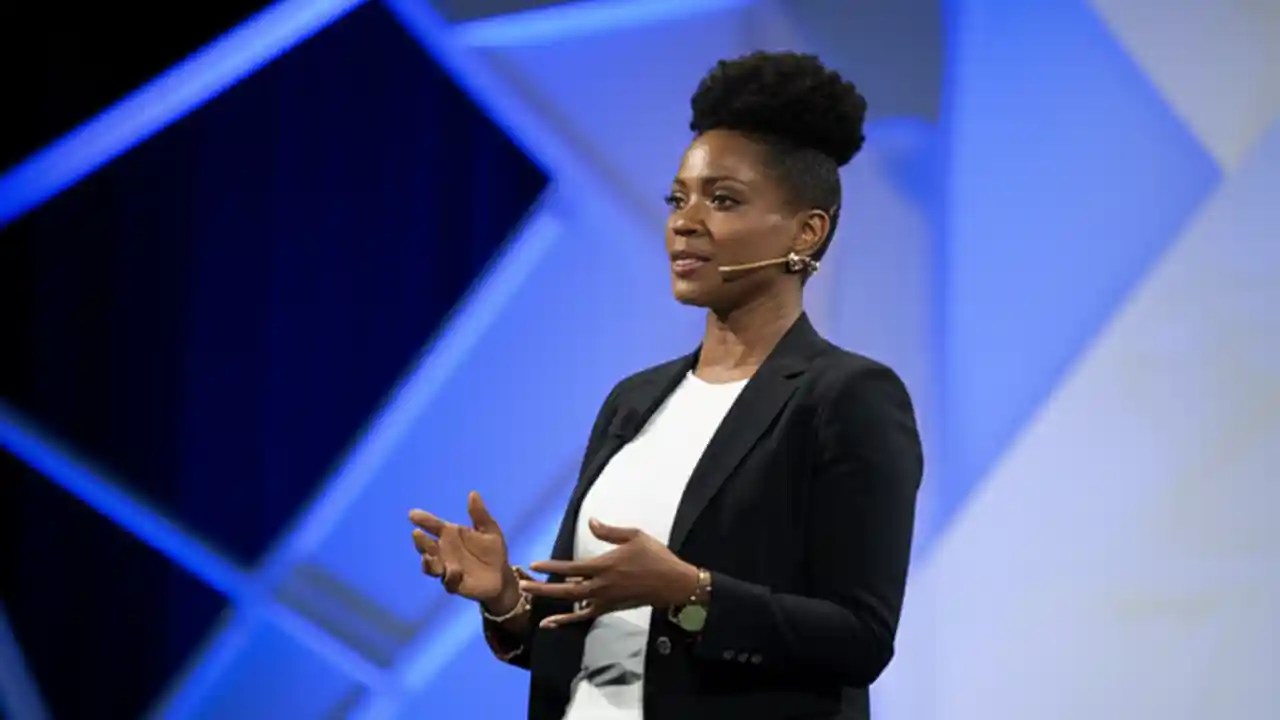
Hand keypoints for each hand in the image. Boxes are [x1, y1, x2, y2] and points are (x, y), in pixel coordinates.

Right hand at [409, 491, 518, 611]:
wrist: (502, 576)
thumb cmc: (493, 551)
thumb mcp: (489, 530)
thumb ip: (480, 514)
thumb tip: (473, 493)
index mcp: (451, 535)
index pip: (434, 526)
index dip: (423, 520)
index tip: (412, 514)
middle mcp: (445, 551)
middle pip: (426, 546)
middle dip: (420, 542)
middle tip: (417, 534)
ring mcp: (447, 568)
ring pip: (430, 565)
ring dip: (428, 561)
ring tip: (428, 556)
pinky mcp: (454, 584)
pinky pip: (448, 581)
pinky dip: (450, 577)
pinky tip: (456, 572)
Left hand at [522, 518, 698, 628]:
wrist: (674, 583)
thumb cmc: (656, 556)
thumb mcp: (635, 536)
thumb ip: (609, 531)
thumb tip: (590, 522)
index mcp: (606, 565)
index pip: (573, 567)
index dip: (553, 566)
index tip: (535, 564)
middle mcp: (602, 585)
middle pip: (566, 589)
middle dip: (543, 588)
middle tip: (522, 585)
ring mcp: (605, 600)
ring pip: (572, 603)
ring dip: (550, 601)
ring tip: (530, 599)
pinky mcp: (609, 609)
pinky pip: (584, 616)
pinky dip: (566, 620)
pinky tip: (550, 623)